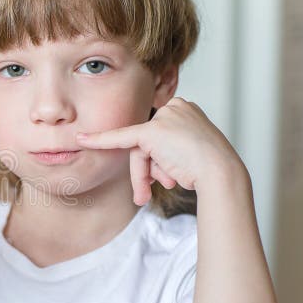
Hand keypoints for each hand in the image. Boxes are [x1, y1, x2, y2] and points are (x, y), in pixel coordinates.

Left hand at [75, 97, 245, 204]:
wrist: (220, 173)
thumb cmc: (207, 170)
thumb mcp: (186, 154)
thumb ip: (165, 151)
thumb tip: (150, 163)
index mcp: (185, 109)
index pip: (158, 136)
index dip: (158, 162)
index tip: (164, 176)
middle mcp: (175, 107)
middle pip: (147, 143)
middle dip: (149, 171)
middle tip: (147, 195)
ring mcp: (164, 117)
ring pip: (139, 150)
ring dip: (148, 174)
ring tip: (169, 184)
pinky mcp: (152, 130)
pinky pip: (121, 138)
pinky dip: (100, 141)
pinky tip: (82, 140)